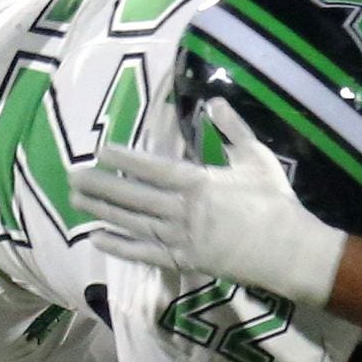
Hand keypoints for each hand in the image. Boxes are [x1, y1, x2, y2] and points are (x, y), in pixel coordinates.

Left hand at [71, 111, 345, 304]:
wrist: (288, 251)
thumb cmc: (274, 201)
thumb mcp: (257, 158)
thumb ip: (233, 129)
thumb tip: (215, 101)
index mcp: (199, 182)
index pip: (152, 168)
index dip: (124, 158)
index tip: (100, 150)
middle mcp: (183, 210)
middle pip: (133, 196)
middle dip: (101, 185)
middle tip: (72, 176)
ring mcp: (181, 238)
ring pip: (133, 222)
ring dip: (102, 211)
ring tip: (76, 200)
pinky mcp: (184, 260)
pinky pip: (145, 253)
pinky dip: (120, 246)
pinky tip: (98, 238)